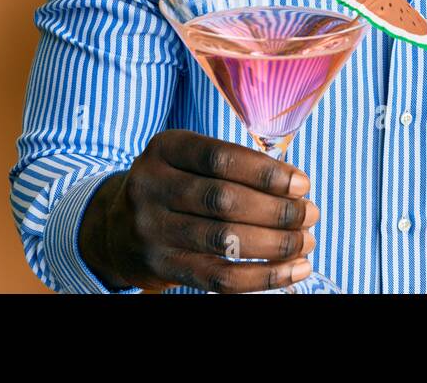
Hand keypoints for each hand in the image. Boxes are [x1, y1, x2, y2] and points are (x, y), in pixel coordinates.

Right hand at [81, 129, 317, 292]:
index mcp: (165, 148)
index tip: (302, 184)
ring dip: (275, 245)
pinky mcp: (159, 266)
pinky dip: (261, 277)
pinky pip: (218, 278)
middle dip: (277, 210)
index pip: (221, 158)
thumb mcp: (190, 160)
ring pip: (224, 241)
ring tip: (305, 243)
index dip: (266, 172)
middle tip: (310, 215)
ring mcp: (151, 228)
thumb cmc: (175, 186)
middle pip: (224, 201)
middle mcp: (152, 186)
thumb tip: (296, 187)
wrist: (115, 227)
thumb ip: (234, 166)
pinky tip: (291, 272)